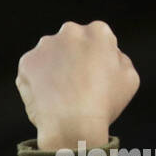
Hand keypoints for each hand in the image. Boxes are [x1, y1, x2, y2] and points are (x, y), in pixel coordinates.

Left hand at [15, 21, 139, 150]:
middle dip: (71, 59)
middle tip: (75, 85)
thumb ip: (119, 59)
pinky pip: (32, 71)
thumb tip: (108, 54)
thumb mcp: (129, 77)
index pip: (96, 40)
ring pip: (50, 56)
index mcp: (98, 32)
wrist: (72, 124)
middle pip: (71, 43)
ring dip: (53, 69)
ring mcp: (46, 45)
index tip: (93, 78)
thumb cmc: (104, 103)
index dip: (95, 60)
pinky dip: (36, 82)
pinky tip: (46, 98)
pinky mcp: (27, 61)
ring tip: (60, 95)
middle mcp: (70, 31)